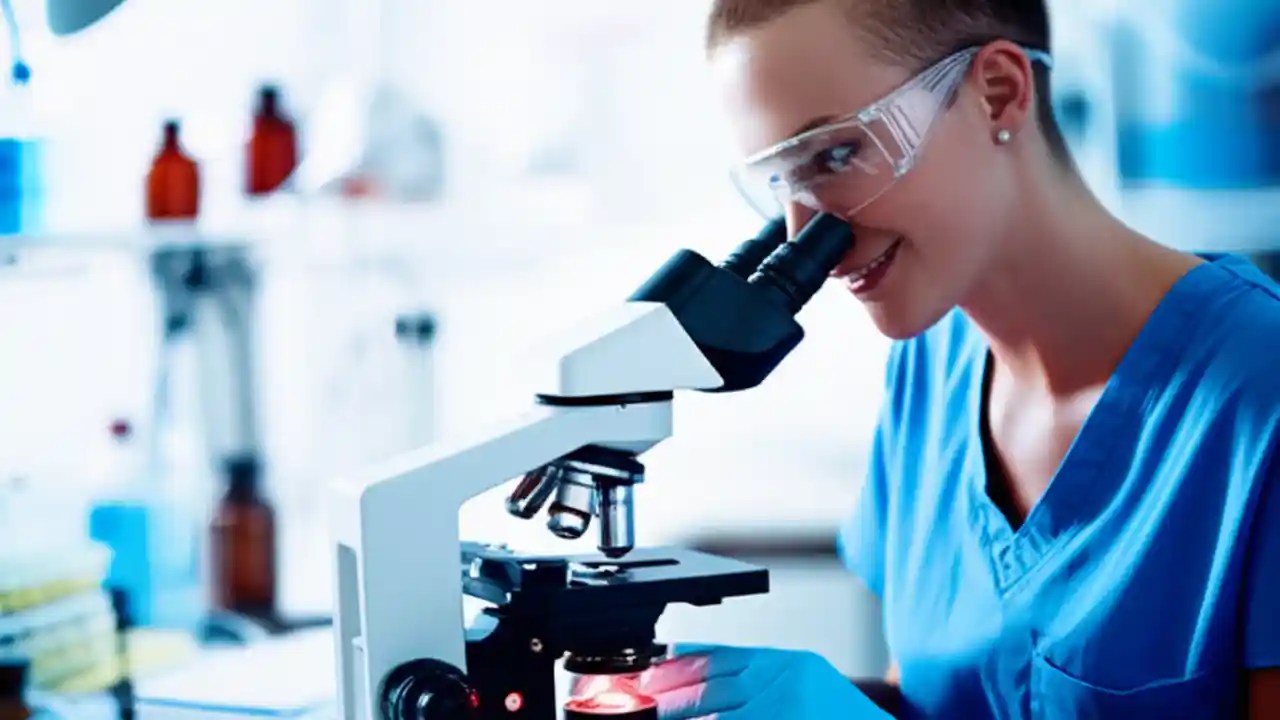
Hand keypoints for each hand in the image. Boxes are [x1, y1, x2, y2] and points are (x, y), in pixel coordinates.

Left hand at [635, 644, 893, 718]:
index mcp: (788, 663)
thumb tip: (694, 666)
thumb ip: (754, 674)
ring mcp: (783, 711)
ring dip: (683, 717)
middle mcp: (785, 684)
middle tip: (643, 702)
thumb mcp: (801, 680)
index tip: (650, 675)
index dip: (679, 667)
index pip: (721, 657)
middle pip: (711, 690)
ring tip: (656, 717)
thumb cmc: (840, 716)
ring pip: (718, 716)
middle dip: (671, 699)